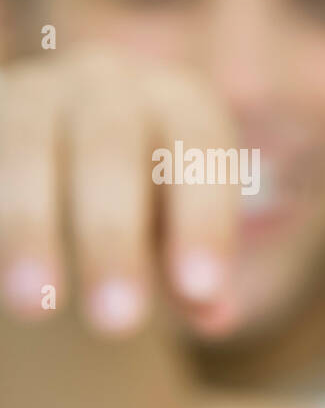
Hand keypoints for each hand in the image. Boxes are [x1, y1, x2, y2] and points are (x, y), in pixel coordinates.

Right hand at [0, 47, 239, 335]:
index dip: (203, 221)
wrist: (71, 158)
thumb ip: (198, 277)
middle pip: (110, 151)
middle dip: (112, 239)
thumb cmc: (148, 207)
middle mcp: (109, 85)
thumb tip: (215, 316)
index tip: (201, 291)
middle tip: (117, 322)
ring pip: (27, 151)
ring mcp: (33, 91)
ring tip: (34, 307)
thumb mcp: (181, 237)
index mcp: (182, 104)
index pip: (200, 153)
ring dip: (29, 228)